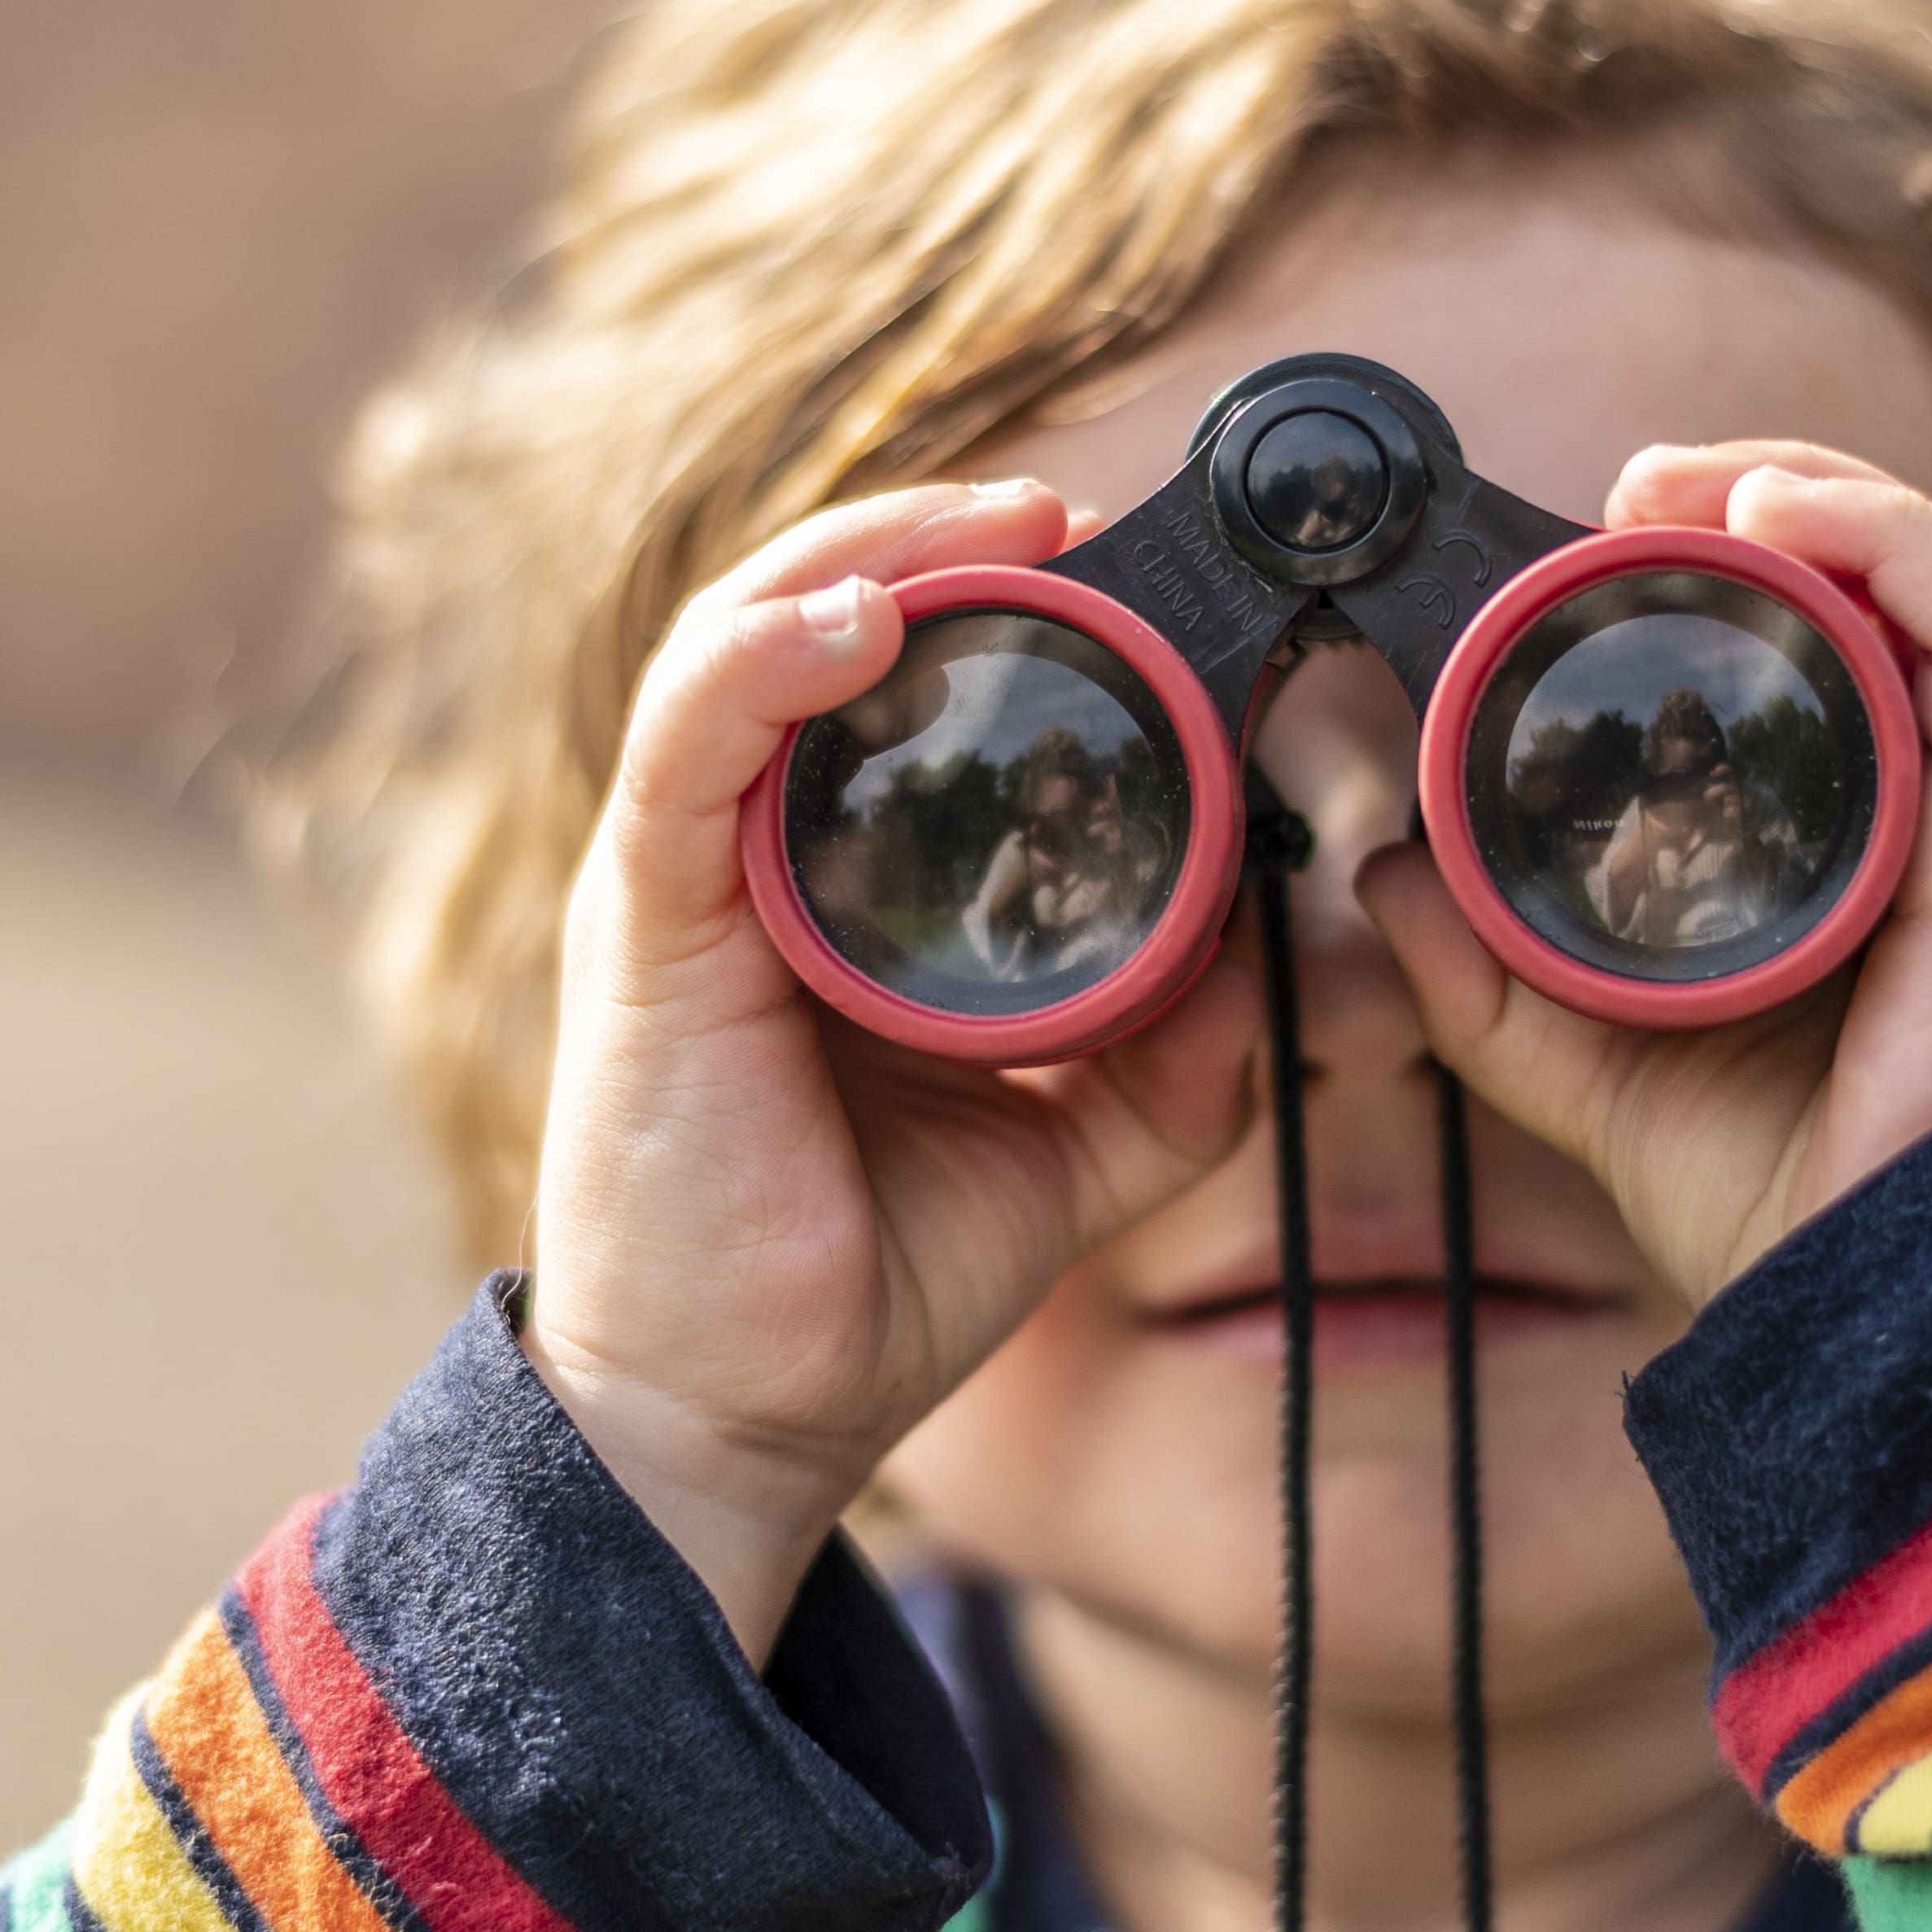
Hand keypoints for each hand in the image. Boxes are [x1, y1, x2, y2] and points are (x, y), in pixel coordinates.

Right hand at [522, 484, 1264, 1655]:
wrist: (749, 1421)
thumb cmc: (864, 1280)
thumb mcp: (1071, 1149)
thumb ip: (1172, 1057)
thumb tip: (1283, 957)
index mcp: (829, 888)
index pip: (891, 686)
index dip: (990, 600)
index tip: (1118, 561)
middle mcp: (744, 857)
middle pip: (817, 627)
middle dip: (939, 542)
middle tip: (1073, 510)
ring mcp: (683, 883)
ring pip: (744, 644)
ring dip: (865, 556)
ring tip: (992, 522)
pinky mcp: (648, 932)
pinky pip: (685, 747)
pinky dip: (764, 657)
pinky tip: (859, 616)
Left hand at [1356, 443, 1931, 1307]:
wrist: (1898, 1320)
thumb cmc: (1797, 1213)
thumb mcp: (1604, 1072)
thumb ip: (1496, 982)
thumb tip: (1390, 874)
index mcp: (1888, 861)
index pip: (1834, 665)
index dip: (1737, 577)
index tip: (1609, 540)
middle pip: (1887, 601)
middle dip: (1766, 509)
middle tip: (1633, 489)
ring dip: (1816, 498)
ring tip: (1691, 481)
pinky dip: (1891, 543)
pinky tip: (1783, 513)